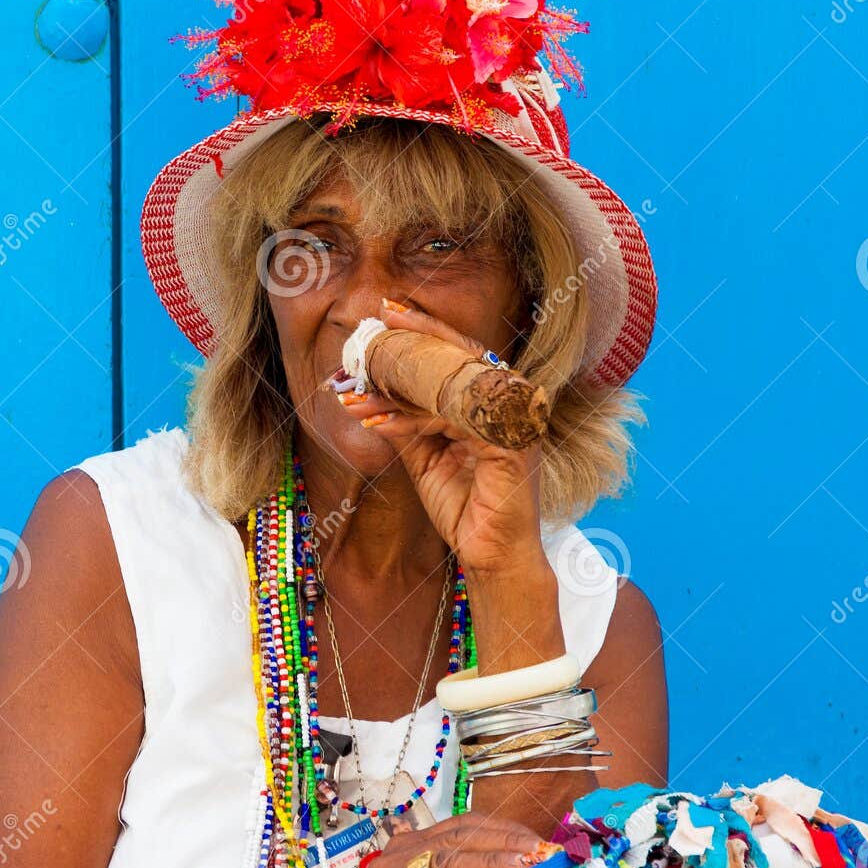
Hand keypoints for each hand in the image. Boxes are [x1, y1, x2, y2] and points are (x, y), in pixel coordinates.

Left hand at [334, 300, 547, 577]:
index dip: (426, 328)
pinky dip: (411, 421)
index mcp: (493, 399)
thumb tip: (372, 395)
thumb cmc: (467, 507)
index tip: (388, 311)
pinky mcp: (510, 444)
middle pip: (461, 352)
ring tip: (354, 395)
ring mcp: (514, 420)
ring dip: (396, 390)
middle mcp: (511, 401)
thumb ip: (408, 422)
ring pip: (449, 387)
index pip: (459, 351)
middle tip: (374, 322)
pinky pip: (451, 420)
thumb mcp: (425, 456)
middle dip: (415, 335)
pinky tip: (378, 424)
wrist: (492, 557)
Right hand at [352, 812, 551, 867]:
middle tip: (539, 855)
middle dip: (503, 844)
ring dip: (489, 865)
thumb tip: (516, 866)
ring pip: (444, 863)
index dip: (501, 830)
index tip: (536, 842)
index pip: (463, 825)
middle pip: (458, 840)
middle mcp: (401, 856)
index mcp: (414, 846)